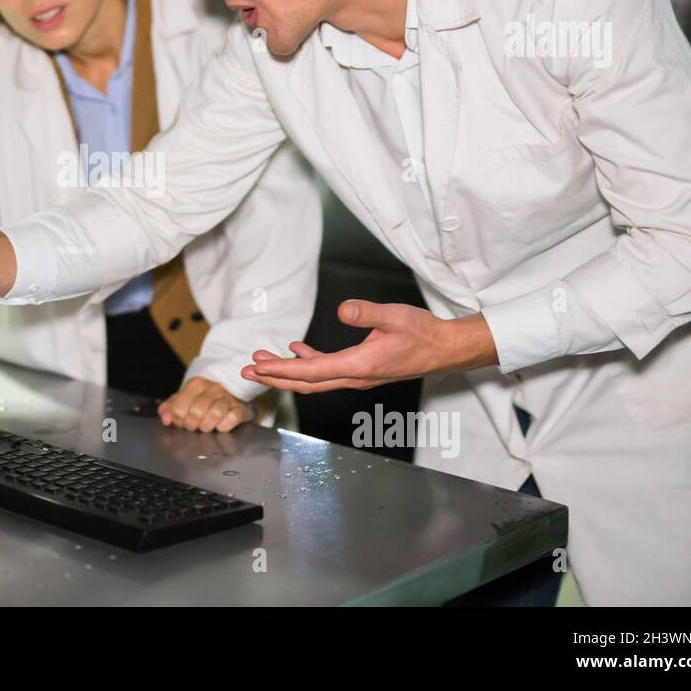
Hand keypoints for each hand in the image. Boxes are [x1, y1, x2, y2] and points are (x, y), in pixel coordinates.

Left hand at [158, 376, 254, 432]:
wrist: (230, 393)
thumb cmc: (202, 399)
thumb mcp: (183, 399)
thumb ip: (169, 408)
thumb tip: (165, 419)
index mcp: (196, 384)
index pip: (179, 406)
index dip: (178, 419)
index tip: (181, 421)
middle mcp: (213, 388)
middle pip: (197, 411)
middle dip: (191, 425)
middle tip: (192, 426)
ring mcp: (227, 398)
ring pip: (215, 414)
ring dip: (207, 426)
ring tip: (205, 427)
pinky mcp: (239, 408)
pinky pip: (232, 418)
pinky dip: (224, 426)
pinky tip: (219, 426)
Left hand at [241, 300, 498, 393]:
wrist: (443, 349)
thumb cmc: (422, 333)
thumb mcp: (395, 316)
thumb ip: (367, 313)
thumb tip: (342, 309)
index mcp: (359, 366)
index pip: (312, 372)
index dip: (283, 370)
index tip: (259, 367)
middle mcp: (354, 376)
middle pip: (306, 381)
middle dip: (275, 376)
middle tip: (246, 370)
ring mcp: (356, 375)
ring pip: (314, 377)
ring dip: (287, 370)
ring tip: (262, 360)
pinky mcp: (360, 369)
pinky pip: (327, 370)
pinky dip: (308, 362)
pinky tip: (297, 349)